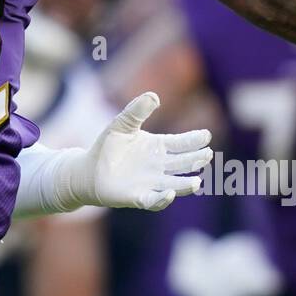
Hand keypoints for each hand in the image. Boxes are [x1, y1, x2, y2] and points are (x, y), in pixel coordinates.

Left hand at [78, 92, 212, 210]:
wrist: (88, 170)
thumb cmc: (108, 146)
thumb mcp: (122, 124)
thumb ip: (137, 110)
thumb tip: (154, 96)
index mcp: (158, 147)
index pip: (181, 143)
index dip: (194, 140)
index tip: (206, 136)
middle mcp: (159, 166)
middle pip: (182, 164)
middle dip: (195, 160)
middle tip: (207, 154)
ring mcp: (150, 182)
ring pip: (174, 184)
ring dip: (185, 185)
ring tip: (197, 182)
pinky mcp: (138, 196)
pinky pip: (154, 200)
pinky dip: (162, 198)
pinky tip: (169, 193)